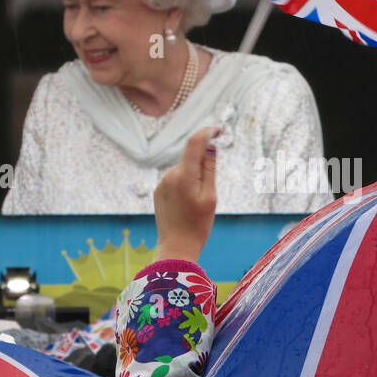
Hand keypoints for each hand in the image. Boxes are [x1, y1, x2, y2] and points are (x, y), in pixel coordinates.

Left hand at [154, 127, 217, 263]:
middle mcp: (169, 175)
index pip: (194, 142)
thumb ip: (209, 170)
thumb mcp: (210, 197)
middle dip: (202, 165)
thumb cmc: (198, 225)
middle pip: (190, 159)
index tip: (218, 130)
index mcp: (184, 175)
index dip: (207, 132)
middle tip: (210, 192)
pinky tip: (187, 205)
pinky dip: (185, 184)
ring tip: (197, 204)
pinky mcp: (158, 190)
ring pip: (184, 170)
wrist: (176, 247)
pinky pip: (175, 179)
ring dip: (193, 177)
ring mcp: (162, 183)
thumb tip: (211, 147)